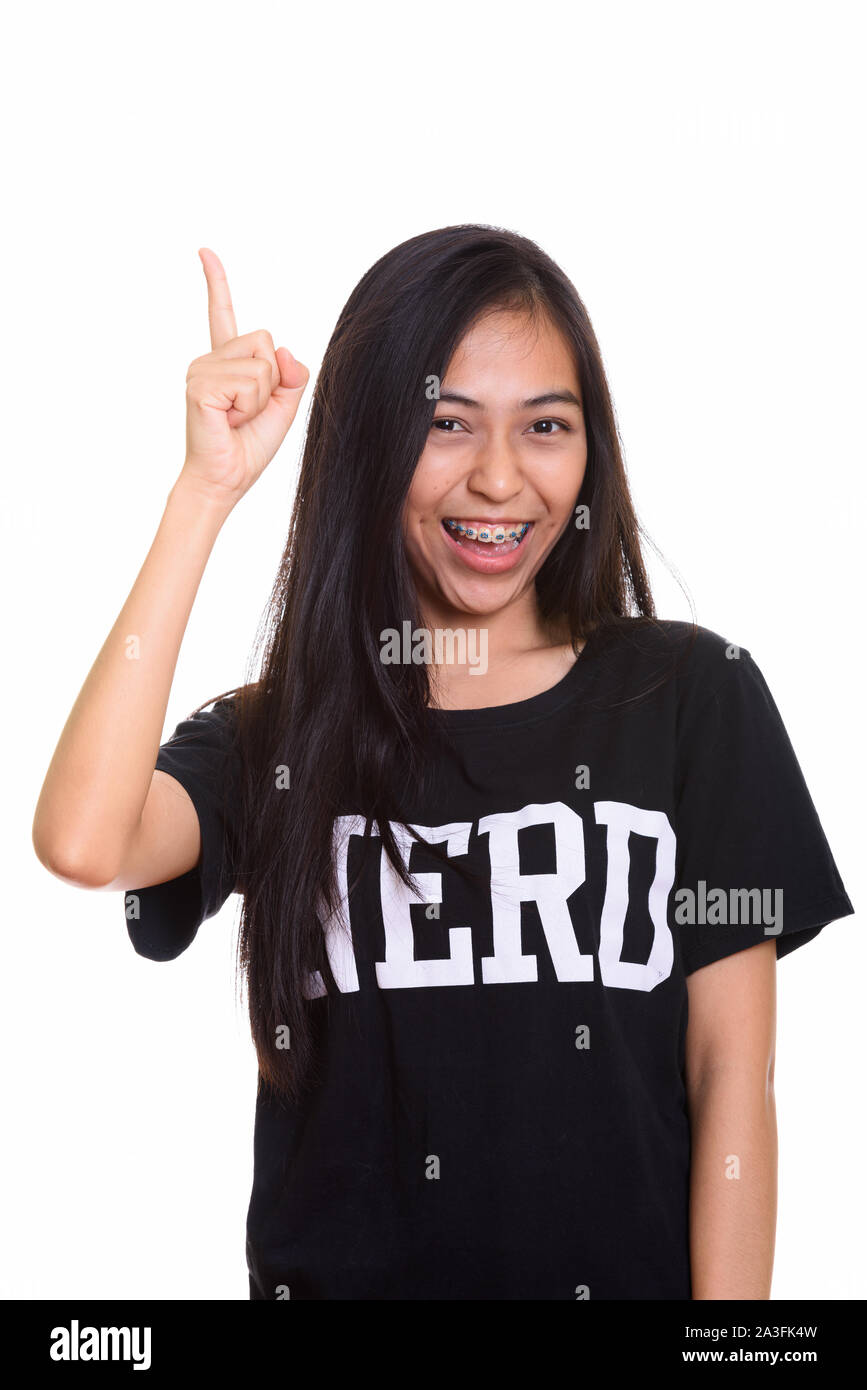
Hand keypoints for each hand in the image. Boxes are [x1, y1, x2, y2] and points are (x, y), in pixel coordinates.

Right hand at [180, 247, 308, 505]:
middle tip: (247, 411)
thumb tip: (282, 350)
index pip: (222, 314)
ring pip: (261, 363)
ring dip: (261, 397)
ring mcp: (201, 370)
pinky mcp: (200, 385)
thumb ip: (291, 375)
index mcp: (226, 362)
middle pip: (264, 340)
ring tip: (237, 418)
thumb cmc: (248, 448)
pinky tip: (229, 419)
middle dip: (272, 380)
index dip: (217, 282)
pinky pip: (250, 381)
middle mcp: (209, 360)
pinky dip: (250, 405)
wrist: (226, 480)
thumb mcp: (283, 407)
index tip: (204, 251)